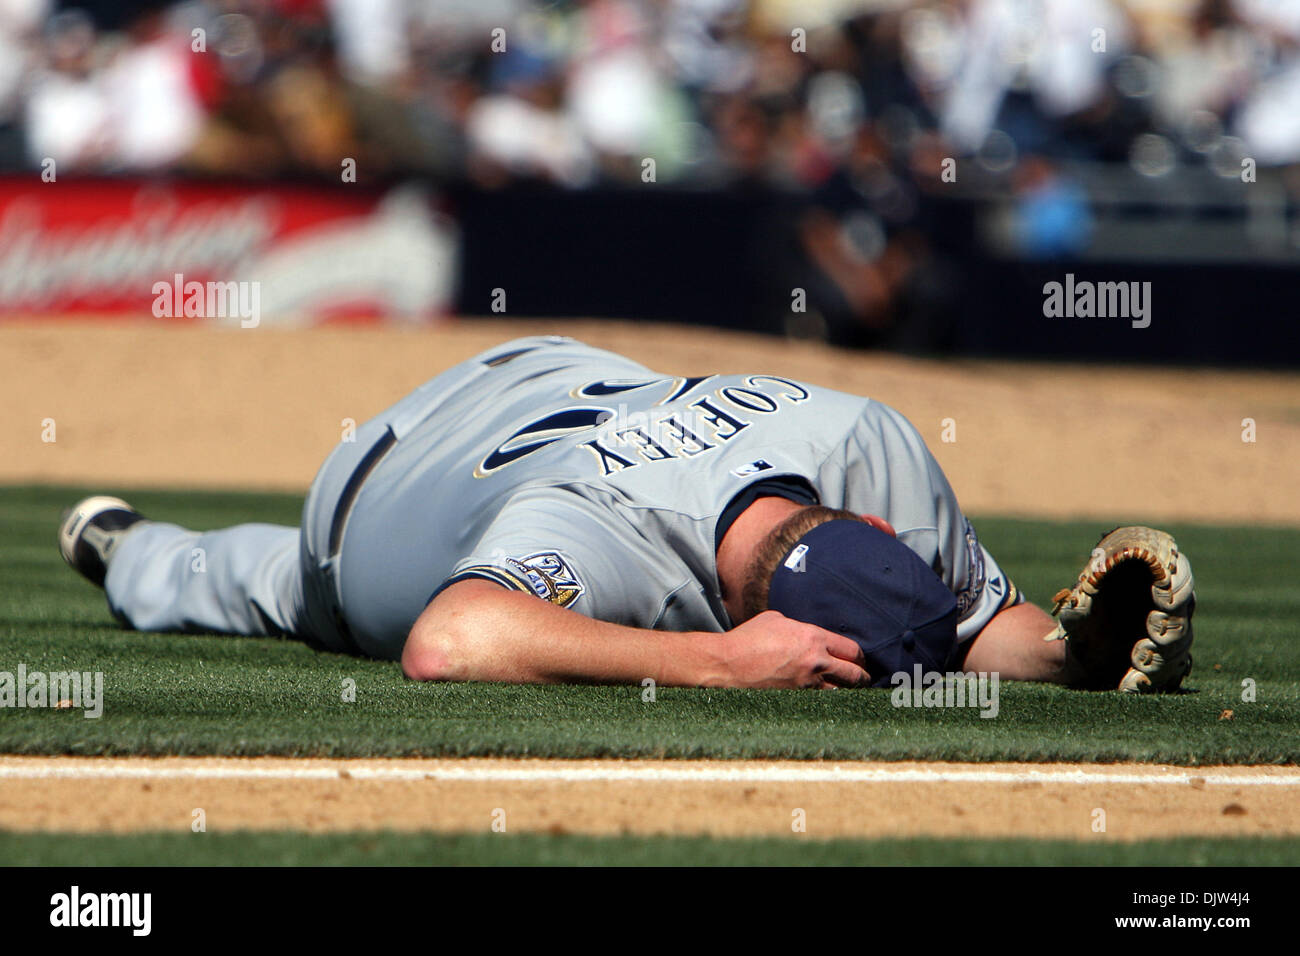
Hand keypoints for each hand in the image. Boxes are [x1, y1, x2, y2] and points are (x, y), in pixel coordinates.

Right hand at [710, 610, 871, 688]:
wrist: (727, 664)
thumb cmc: (747, 639)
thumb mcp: (776, 620)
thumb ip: (799, 627)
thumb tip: (808, 634)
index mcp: (813, 637)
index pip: (852, 650)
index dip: (859, 656)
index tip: (858, 660)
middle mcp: (816, 662)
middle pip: (855, 674)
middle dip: (862, 677)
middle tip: (862, 678)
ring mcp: (807, 684)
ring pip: (842, 693)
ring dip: (846, 693)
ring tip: (848, 693)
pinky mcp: (796, 700)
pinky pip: (822, 703)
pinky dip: (828, 702)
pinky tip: (828, 702)